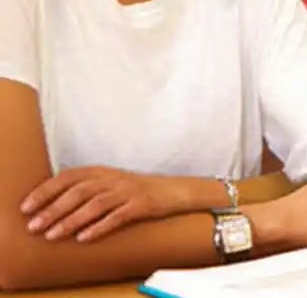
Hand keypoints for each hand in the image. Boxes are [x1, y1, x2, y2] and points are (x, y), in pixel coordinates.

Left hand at [20, 166, 188, 241]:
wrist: (177, 191)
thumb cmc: (138, 190)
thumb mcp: (111, 182)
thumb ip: (87, 188)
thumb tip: (53, 203)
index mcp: (103, 171)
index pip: (68, 177)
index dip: (45, 190)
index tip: (26, 207)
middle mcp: (114, 178)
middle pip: (79, 192)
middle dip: (53, 209)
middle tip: (34, 226)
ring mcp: (129, 191)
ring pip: (95, 204)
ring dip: (71, 220)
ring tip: (53, 235)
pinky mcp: (143, 205)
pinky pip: (118, 217)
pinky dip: (99, 227)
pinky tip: (84, 238)